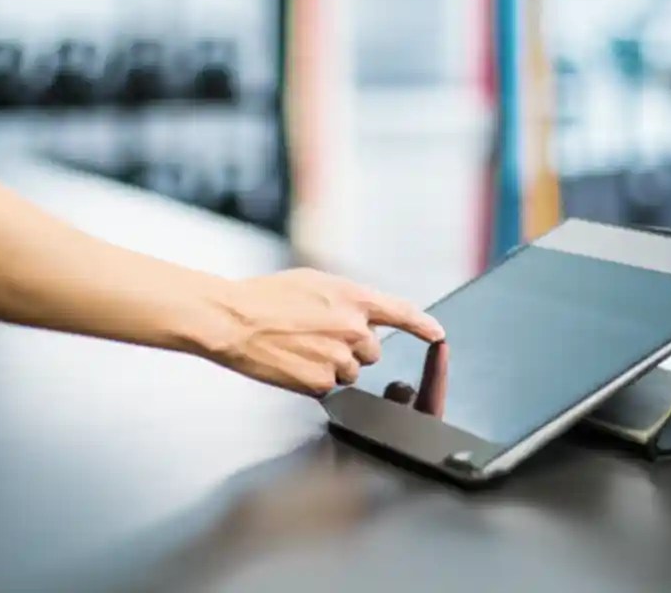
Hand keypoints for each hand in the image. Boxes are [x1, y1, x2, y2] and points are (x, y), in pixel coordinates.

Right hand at [210, 268, 444, 396]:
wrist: (233, 321)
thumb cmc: (266, 297)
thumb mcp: (315, 283)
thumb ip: (347, 299)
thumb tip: (364, 315)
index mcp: (353, 298)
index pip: (402, 313)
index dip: (423, 325)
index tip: (437, 334)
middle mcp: (352, 328)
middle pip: (373, 351)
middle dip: (352, 348)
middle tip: (318, 337)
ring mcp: (338, 357)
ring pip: (352, 372)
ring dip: (333, 365)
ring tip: (301, 348)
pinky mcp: (320, 382)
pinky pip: (329, 387)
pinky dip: (314, 379)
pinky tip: (293, 363)